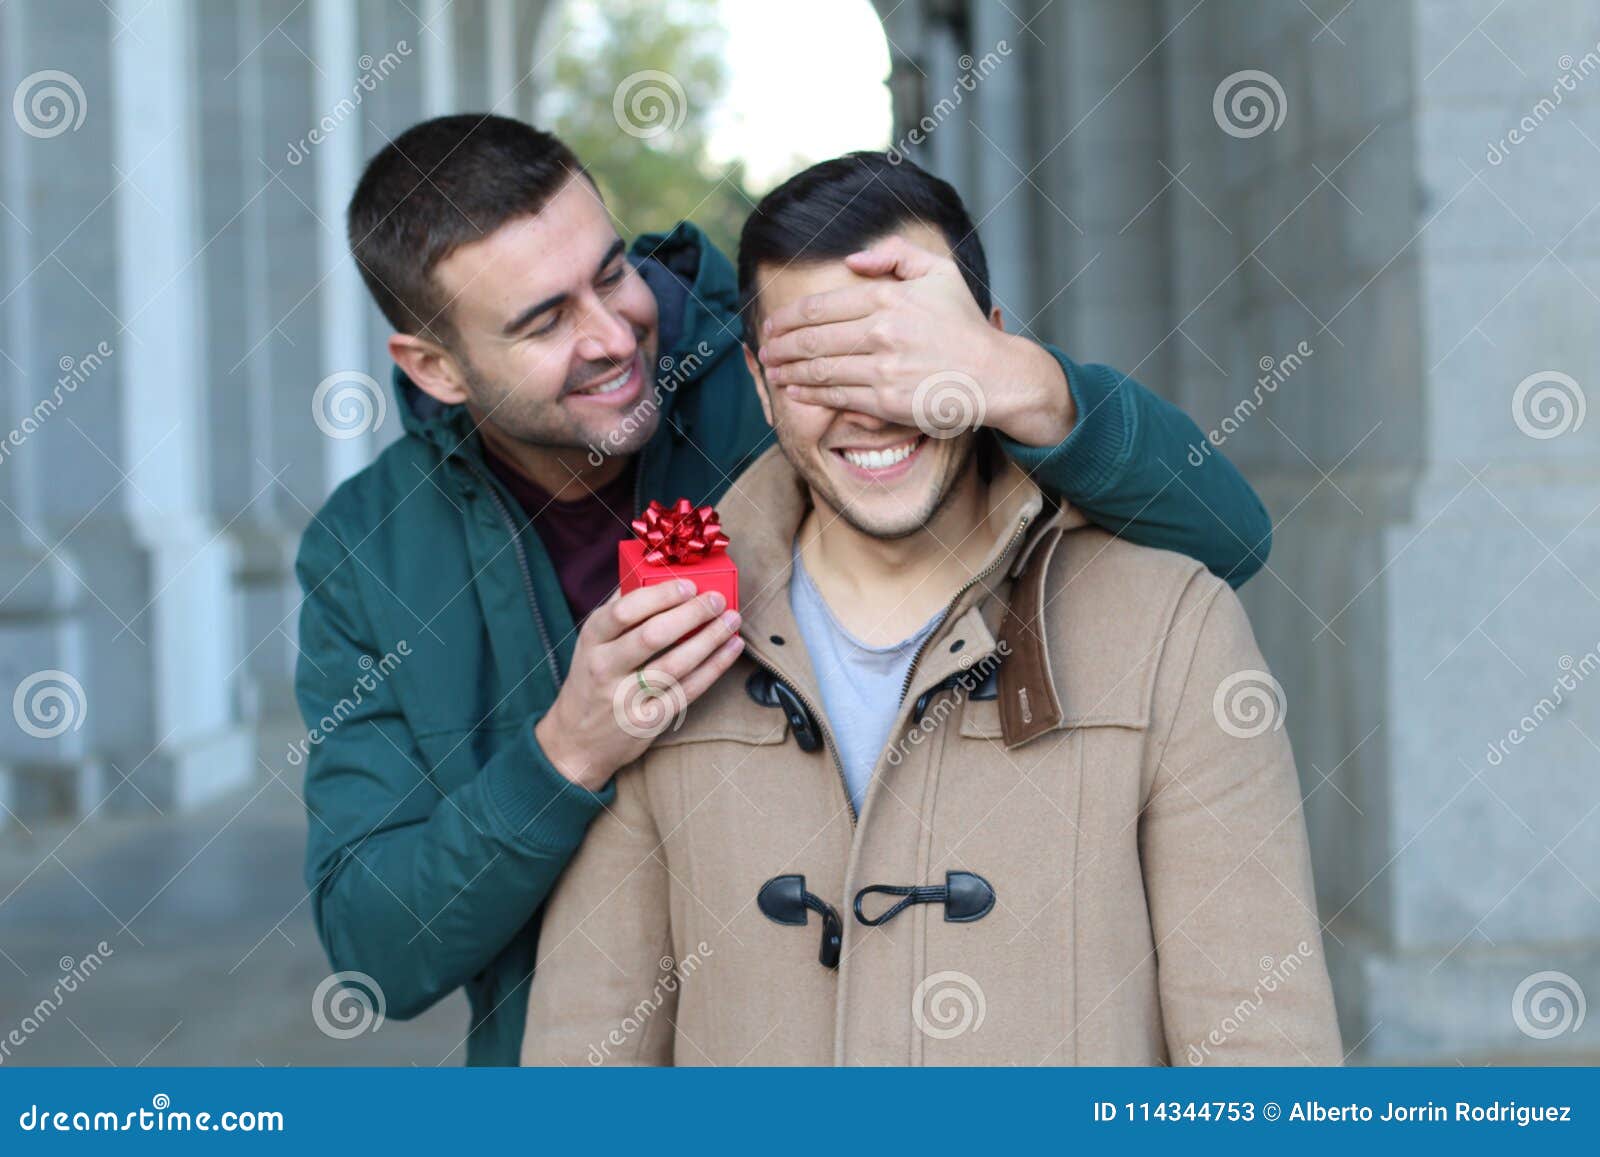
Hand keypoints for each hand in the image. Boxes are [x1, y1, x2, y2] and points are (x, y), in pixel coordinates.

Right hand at [536, 581, 743, 791]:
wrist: (575, 742)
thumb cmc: (591, 681)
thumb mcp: (592, 644)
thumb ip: (619, 609)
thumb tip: (653, 571)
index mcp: (592, 640)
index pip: (624, 611)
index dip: (661, 596)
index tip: (689, 585)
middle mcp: (604, 668)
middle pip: (652, 636)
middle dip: (691, 614)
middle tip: (717, 600)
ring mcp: (626, 698)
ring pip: (675, 664)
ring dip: (710, 638)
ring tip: (732, 620)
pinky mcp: (647, 721)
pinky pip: (687, 691)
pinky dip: (714, 667)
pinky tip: (731, 649)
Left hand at [757, 236, 1075, 447]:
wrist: (995, 374)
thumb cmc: (964, 324)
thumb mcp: (939, 272)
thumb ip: (895, 255)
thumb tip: (852, 259)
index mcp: (889, 297)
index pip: (821, 307)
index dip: (788, 318)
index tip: (772, 325)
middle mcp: (883, 331)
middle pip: (812, 338)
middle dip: (780, 346)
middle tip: (764, 350)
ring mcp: (884, 367)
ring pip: (820, 368)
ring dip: (788, 370)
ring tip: (772, 371)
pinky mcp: (888, 400)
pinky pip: (837, 396)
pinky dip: (809, 392)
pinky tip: (794, 390)